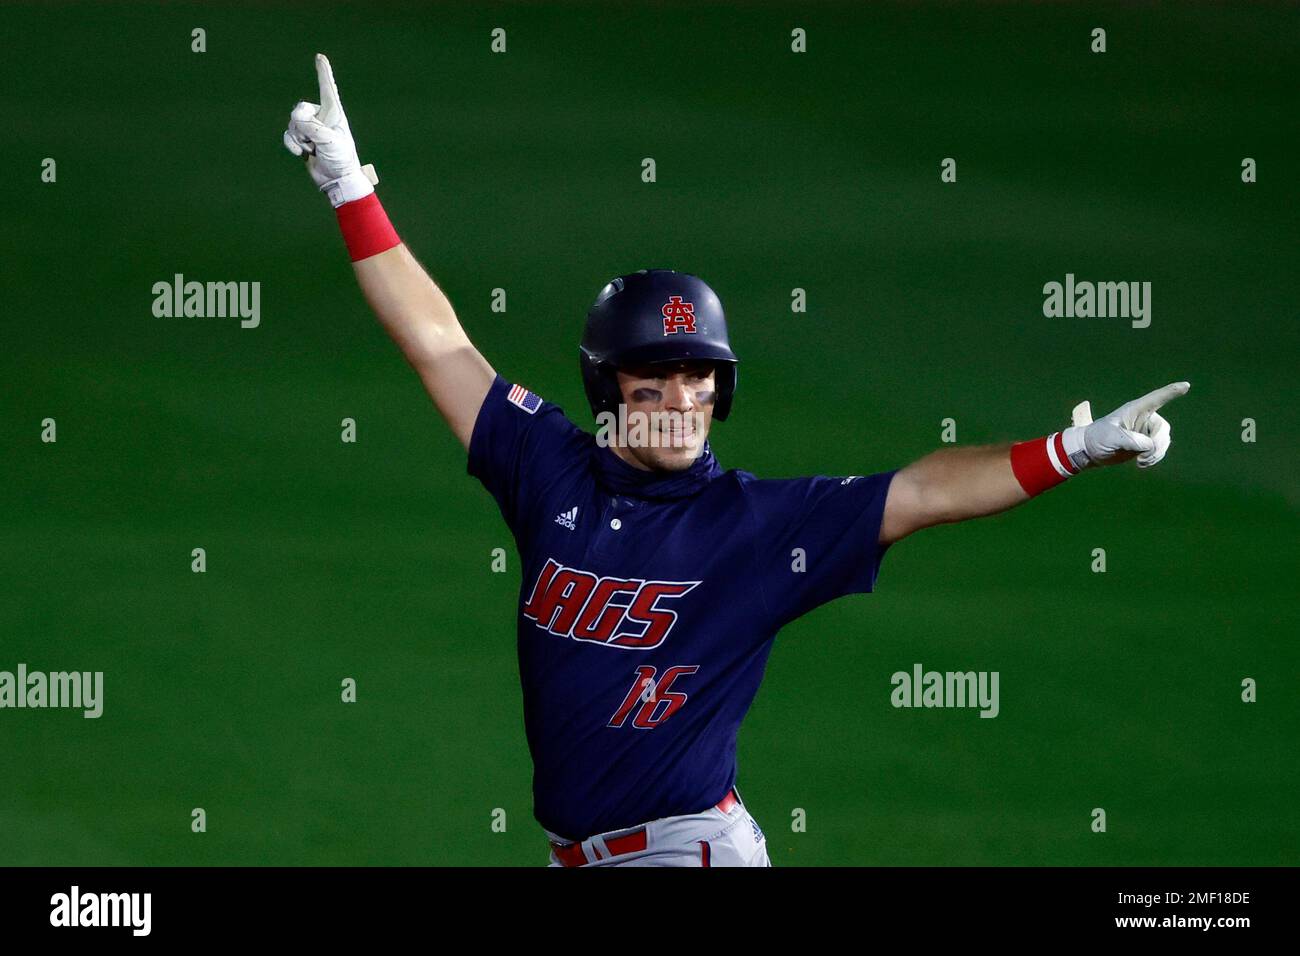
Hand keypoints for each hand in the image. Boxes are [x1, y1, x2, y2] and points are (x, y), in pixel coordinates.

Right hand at [283, 53, 377, 206]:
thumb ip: (311, 127)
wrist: (337, 179)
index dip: (323, 72)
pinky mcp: (303, 140)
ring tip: (312, 149)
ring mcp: (311, 129)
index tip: (320, 57)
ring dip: (299, 138)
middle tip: (311, 138)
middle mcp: (322, 118)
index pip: (327, 89)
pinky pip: (288, 135)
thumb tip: (295, 119)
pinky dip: (292, 144)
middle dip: (301, 124)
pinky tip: (303, 154)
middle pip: (300, 109)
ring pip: (292, 123)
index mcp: (334, 113)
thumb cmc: (341, 159)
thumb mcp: (329, 141)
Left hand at [1062, 381, 1189, 469]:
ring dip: (1156, 453)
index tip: (1186, 385)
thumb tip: (1148, 445)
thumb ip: (1129, 439)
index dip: (1171, 392)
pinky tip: (1141, 464)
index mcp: (1135, 410)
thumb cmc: (1096, 438)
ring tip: (1141, 462)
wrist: (1090, 451)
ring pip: (1163, 441)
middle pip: (1163, 429)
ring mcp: (1145, 431)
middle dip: (1157, 444)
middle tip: (1143, 457)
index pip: (1156, 398)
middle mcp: (1144, 419)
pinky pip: (1159, 450)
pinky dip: (1154, 458)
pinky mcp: (1145, 444)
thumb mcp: (1110, 437)